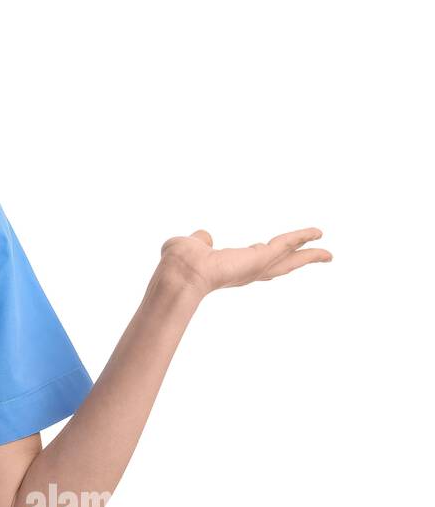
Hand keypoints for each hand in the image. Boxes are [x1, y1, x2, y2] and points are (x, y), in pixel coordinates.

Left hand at [159, 227, 332, 298]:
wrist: (180, 273)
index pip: (255, 261)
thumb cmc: (178, 264)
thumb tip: (203, 237)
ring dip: (309, 255)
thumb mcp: (190, 246)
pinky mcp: (261, 258)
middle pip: (281, 266)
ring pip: (290, 260)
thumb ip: (199, 241)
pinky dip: (302, 237)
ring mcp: (256, 267)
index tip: (273, 250)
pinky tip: (317, 232)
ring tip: (327, 253)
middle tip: (321, 257)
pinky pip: (286, 243)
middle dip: (300, 262)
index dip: (265, 255)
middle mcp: (247, 272)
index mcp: (232, 269)